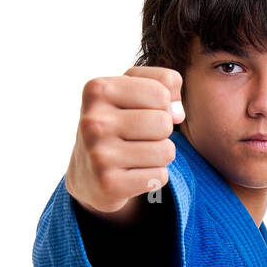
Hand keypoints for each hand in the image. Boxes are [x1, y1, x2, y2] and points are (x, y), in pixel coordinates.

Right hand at [65, 67, 184, 220]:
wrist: (88, 175)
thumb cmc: (117, 123)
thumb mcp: (132, 90)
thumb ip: (164, 82)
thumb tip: (178, 112)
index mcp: (97, 90)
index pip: (160, 92)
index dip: (162, 105)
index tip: (142, 112)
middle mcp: (93, 121)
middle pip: (164, 123)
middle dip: (162, 132)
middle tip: (140, 137)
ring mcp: (99, 154)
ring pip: (165, 151)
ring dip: (160, 155)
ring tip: (138, 155)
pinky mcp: (109, 184)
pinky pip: (159, 176)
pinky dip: (154, 176)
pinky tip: (133, 174)